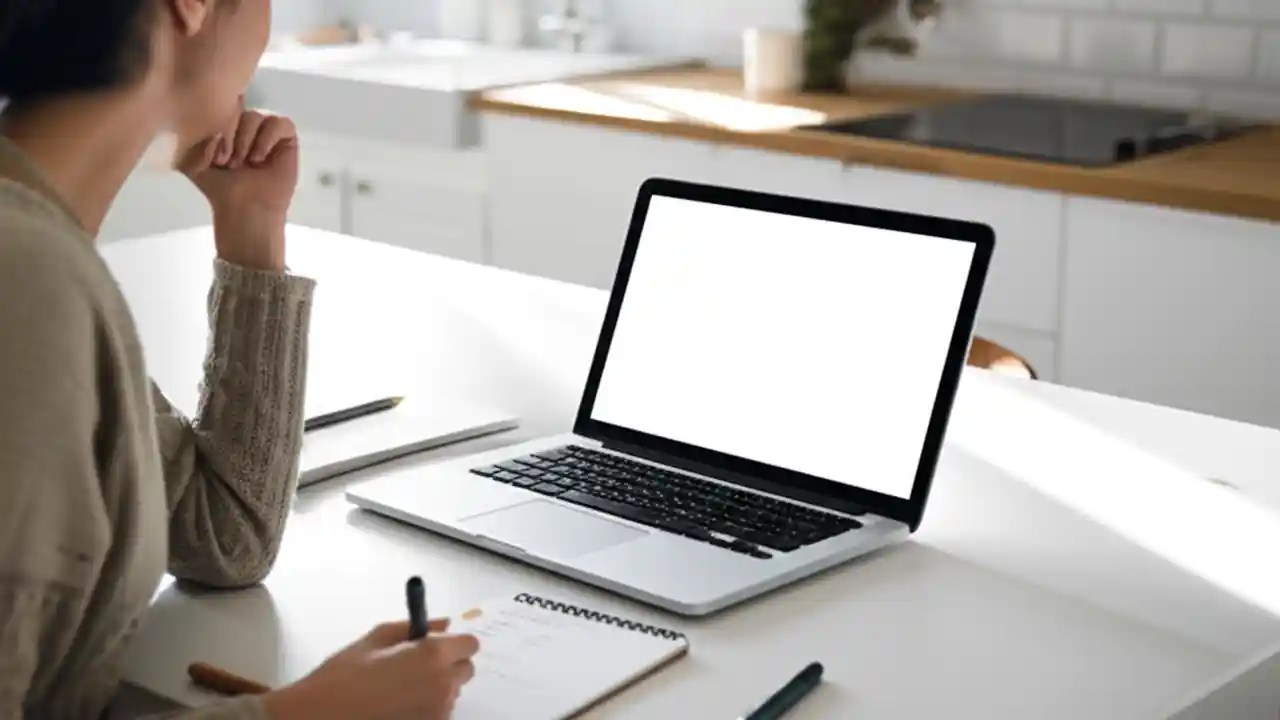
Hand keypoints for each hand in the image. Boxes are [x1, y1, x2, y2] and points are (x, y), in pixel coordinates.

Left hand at [176, 100, 299, 271]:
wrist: (243, 209)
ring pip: (256, 115)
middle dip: (229, 133)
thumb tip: (194, 119)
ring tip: (243, 162)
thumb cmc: (219, 188)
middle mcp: (245, 125)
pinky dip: (267, 138)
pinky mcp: (287, 139)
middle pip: (238, 108)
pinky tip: (259, 158)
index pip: (221, 104)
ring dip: (246, 139)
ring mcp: (267, 131)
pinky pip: (280, 123)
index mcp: (224, 126)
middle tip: (226, 161)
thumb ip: (184, 139)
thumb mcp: (189, 162)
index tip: (211, 150)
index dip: (216, 122)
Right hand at [262, 619, 479, 719]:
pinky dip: (426, 708)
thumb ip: (415, 628)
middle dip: (448, 665)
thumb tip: (444, 623)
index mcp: (433, 655)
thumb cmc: (345, 675)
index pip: (470, 644)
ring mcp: (438, 712)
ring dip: (437, 688)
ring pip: (451, 693)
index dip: (455, 643)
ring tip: (400, 688)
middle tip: (417, 666)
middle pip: (465, 670)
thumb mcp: (376, 639)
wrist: (321, 716)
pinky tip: (398, 706)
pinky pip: (438, 712)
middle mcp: (443, 685)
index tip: (439, 644)